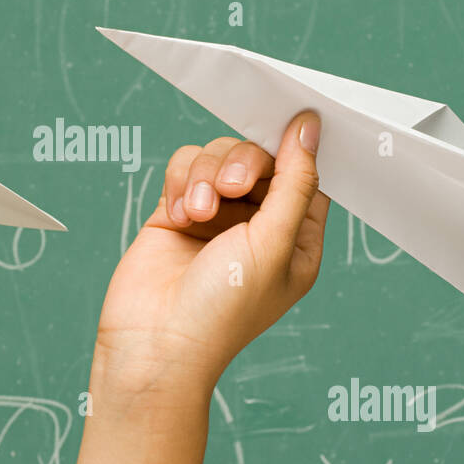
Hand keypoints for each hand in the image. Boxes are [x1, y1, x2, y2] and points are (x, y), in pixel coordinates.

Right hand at [94, 110, 328, 399]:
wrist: (153, 345)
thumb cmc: (221, 310)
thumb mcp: (274, 243)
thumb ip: (295, 180)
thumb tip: (309, 127)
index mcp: (296, 241)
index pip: (306, 175)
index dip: (298, 147)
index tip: (290, 118)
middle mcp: (257, 227)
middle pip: (260, 157)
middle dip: (243, 163)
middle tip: (230, 187)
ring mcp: (214, 218)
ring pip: (217, 156)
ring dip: (206, 176)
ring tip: (197, 213)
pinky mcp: (175, 212)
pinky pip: (184, 167)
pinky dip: (181, 183)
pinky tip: (178, 217)